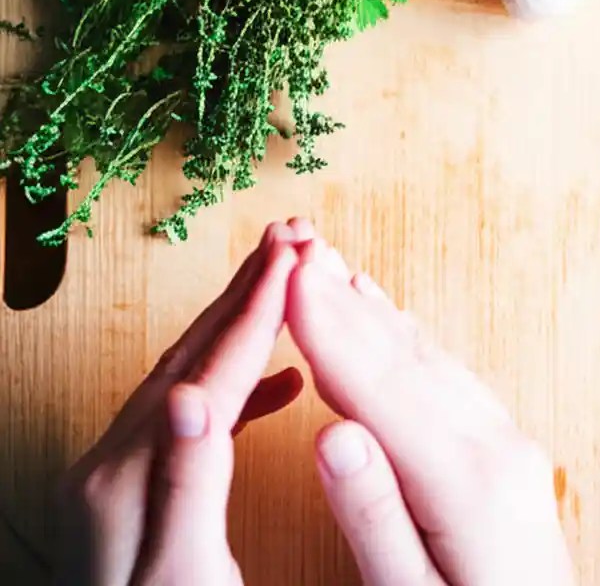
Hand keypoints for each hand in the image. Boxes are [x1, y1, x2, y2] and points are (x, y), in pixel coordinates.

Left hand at [55, 223, 304, 584]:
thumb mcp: (183, 573)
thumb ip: (185, 484)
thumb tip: (191, 393)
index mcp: (131, 474)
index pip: (208, 369)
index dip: (257, 307)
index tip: (297, 253)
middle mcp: (116, 460)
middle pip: (192, 352)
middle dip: (246, 290)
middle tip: (293, 236)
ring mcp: (122, 471)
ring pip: (191, 372)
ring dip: (240, 325)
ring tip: (288, 286)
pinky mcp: (138, 488)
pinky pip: (192, 411)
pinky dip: (236, 383)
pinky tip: (274, 383)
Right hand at [286, 234, 574, 585]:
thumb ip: (375, 515)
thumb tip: (332, 434)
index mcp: (468, 485)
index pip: (383, 391)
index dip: (330, 330)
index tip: (287, 277)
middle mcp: (496, 449)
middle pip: (407, 361)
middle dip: (346, 302)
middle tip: (298, 243)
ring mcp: (509, 445)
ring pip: (431, 362)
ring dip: (375, 313)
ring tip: (329, 267)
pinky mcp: (509, 451)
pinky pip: (452, 381)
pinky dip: (411, 344)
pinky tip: (388, 320)